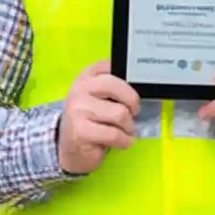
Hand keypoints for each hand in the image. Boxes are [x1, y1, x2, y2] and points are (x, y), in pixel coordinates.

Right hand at [57, 60, 140, 174]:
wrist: (71, 147)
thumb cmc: (92, 119)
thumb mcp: (99, 97)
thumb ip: (114, 86)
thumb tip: (142, 84)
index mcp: (86, 76)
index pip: (112, 66)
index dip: (128, 81)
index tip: (129, 95)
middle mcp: (79, 89)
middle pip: (118, 87)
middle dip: (133, 103)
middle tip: (133, 113)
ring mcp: (78, 109)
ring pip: (120, 114)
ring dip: (129, 127)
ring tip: (123, 130)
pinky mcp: (81, 131)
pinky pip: (116, 135)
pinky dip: (125, 141)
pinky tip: (120, 142)